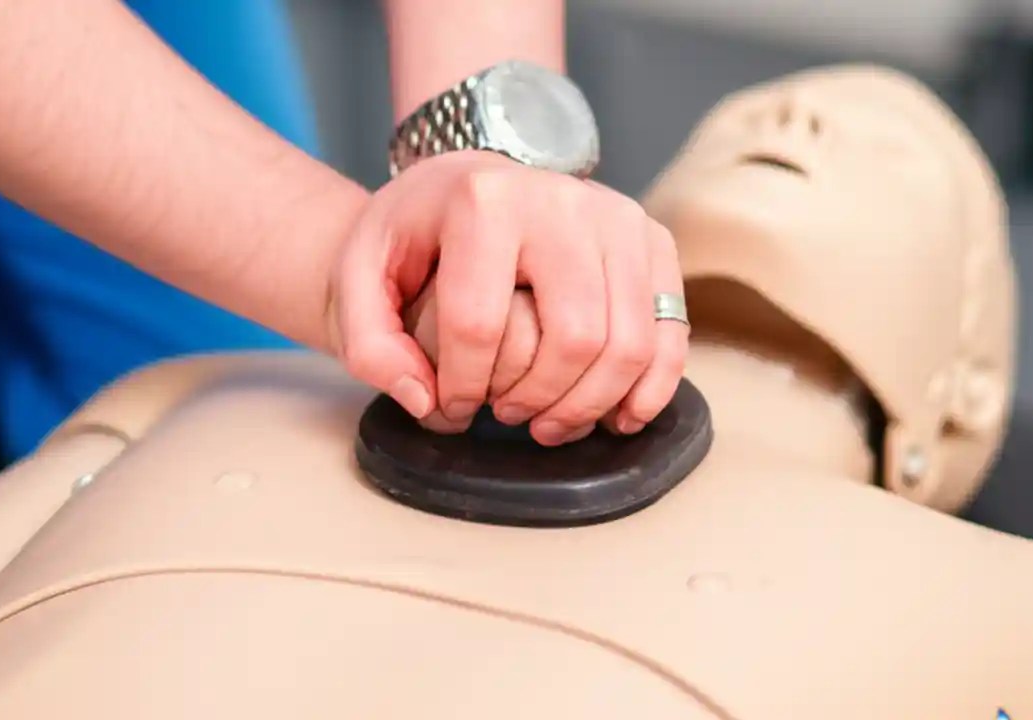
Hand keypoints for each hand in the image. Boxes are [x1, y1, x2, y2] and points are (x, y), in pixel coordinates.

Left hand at [327, 151, 687, 445]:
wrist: (462, 186)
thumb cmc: (414, 237)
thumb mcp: (361, 277)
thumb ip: (370, 344)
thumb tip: (425, 402)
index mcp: (484, 201)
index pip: (480, 324)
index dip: (461, 387)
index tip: (448, 404)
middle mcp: (562, 200)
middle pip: (574, 338)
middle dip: (535, 400)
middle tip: (504, 415)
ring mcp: (617, 217)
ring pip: (629, 344)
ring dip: (589, 405)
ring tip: (549, 422)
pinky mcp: (652, 240)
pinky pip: (670, 332)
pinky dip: (651, 388)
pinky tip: (617, 416)